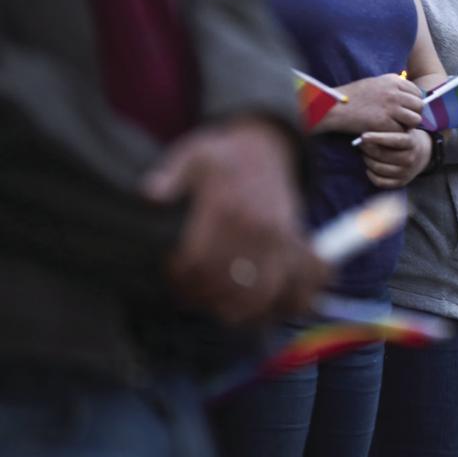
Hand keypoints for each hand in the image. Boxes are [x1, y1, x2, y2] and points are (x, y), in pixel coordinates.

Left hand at [143, 117, 327, 324]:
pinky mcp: (301, 246)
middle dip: (208, 301)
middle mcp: (260, 228)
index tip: (174, 280)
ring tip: (224, 309)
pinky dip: (291, 304)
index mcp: (229, 209)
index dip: (181, 281)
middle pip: (232, 289)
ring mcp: (285, 240)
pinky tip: (267, 309)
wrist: (266, 147)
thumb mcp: (192, 155)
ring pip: (267, 296)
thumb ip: (169, 175)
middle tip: (194, 298)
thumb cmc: (223, 157)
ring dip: (244, 312)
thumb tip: (151, 196)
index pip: (199, 264)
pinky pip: (305, 286)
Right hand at [317, 73, 422, 133]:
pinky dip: (395, 134)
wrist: (335, 108)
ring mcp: (391, 107)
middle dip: (413, 114)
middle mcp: (395, 92)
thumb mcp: (376, 84)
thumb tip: (410, 98)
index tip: (406, 109)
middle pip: (419, 106)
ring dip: (408, 125)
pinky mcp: (385, 123)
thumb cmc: (353, 97)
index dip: (413, 103)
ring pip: (415, 119)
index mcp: (393, 80)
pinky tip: (386, 132)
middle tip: (402, 121)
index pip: (417, 92)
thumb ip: (393, 88)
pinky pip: (402, 131)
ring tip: (395, 127)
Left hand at [357, 130, 432, 188]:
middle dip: (368, 149)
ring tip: (365, 154)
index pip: (395, 140)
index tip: (363, 136)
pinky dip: (371, 174)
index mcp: (412, 143)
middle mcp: (410, 159)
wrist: (421, 155)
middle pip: (382, 155)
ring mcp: (406, 172)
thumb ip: (390, 128)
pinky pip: (380, 182)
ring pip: (378, 168)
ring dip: (367, 160)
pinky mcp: (400, 183)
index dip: (378, 138)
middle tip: (361, 143)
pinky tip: (369, 167)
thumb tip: (366, 135)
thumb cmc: (406, 138)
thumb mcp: (404, 129)